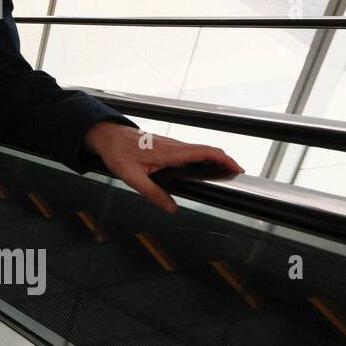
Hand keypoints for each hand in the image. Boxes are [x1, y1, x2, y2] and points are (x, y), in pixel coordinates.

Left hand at [84, 121, 243, 213]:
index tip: (237, 168)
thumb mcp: (132, 177)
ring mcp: (171, 145)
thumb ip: (153, 193)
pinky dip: (203, 158)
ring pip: (199, 150)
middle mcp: (173, 146)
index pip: (204, 152)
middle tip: (236, 175)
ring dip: (215, 159)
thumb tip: (171, 208)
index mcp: (169, 152)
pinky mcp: (167, 146)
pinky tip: (203, 169)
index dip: (223, 159)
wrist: (107, 136)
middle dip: (224, 161)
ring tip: (224, 174)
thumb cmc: (117, 153)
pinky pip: (190, 151)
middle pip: (207, 150)